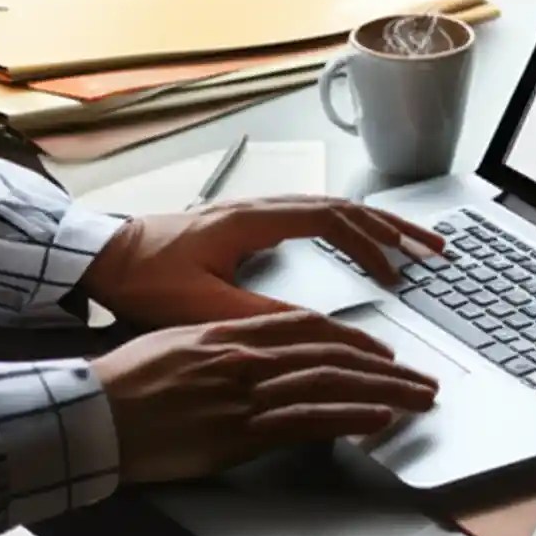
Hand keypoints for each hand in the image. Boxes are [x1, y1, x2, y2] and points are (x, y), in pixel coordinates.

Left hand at [81, 195, 444, 327]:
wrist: (103, 257)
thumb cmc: (143, 277)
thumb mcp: (200, 305)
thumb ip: (256, 316)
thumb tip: (312, 329)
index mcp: (250, 220)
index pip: (329, 219)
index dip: (368, 243)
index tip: (392, 272)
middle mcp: (259, 207)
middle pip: (343, 206)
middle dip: (393, 227)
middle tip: (433, 248)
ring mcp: (256, 212)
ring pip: (331, 209)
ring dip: (376, 225)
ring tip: (413, 244)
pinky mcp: (250, 224)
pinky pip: (315, 218)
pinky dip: (349, 229)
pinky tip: (362, 244)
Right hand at [91, 310, 438, 482]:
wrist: (88, 413)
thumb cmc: (123, 382)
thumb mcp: (178, 344)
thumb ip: (224, 347)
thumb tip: (256, 355)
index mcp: (231, 333)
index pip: (309, 326)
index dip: (354, 336)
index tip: (382, 349)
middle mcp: (246, 356)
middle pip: (333, 352)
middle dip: (385, 364)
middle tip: (420, 376)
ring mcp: (245, 392)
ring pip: (331, 382)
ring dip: (384, 389)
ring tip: (417, 397)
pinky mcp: (239, 431)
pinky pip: (307, 419)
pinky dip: (349, 416)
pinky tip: (379, 418)